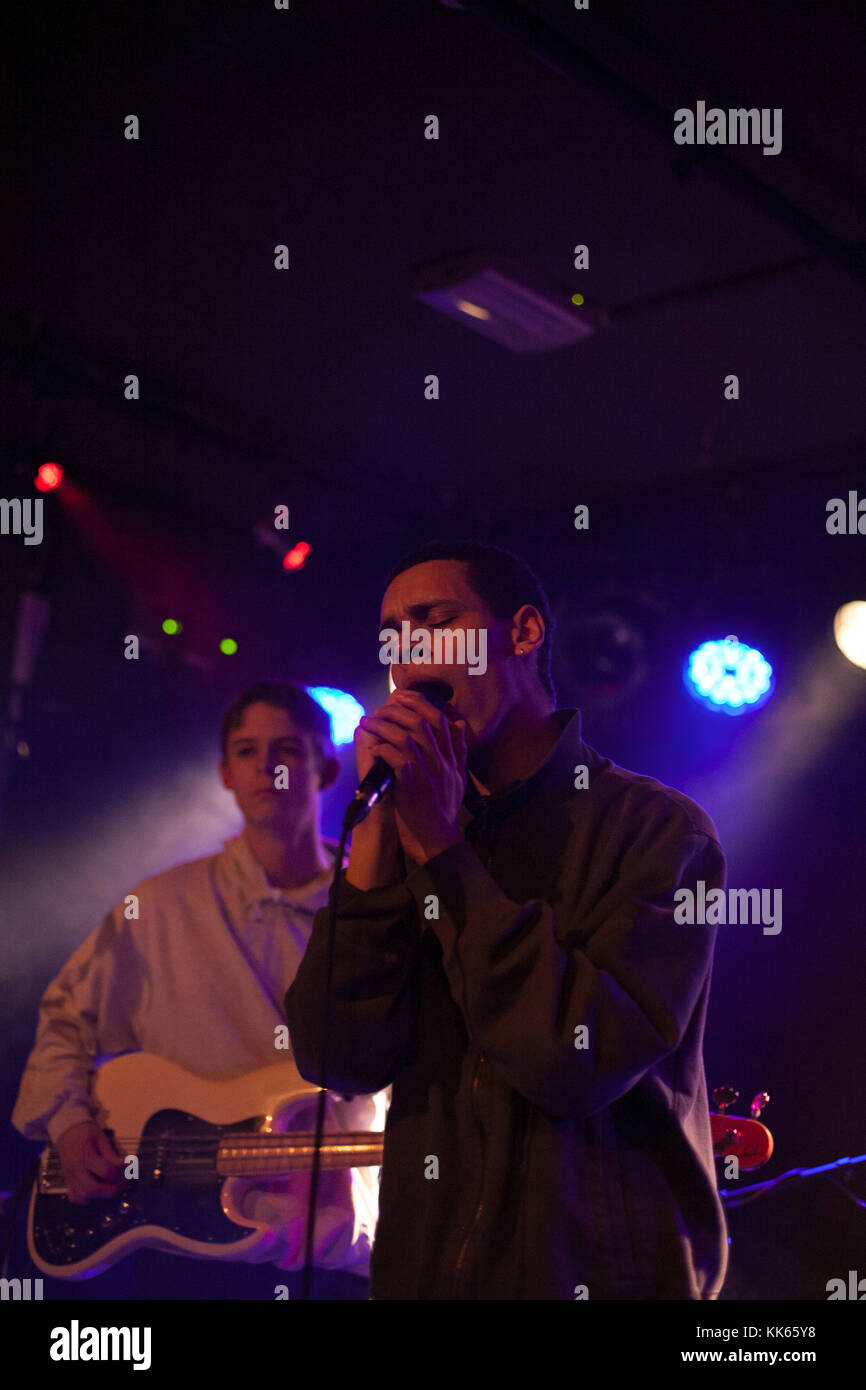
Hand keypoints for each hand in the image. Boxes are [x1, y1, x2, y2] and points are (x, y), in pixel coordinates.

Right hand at [55, 1121, 123, 1204]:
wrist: (67, 1130)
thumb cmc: (86, 1132)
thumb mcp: (101, 1137)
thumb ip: (111, 1154)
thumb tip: (125, 1165)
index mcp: (85, 1156)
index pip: (105, 1171)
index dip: (118, 1173)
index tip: (125, 1169)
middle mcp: (75, 1168)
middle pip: (92, 1189)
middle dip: (108, 1191)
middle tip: (117, 1186)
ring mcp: (69, 1176)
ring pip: (82, 1196)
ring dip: (98, 1196)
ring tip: (107, 1188)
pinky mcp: (66, 1180)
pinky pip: (73, 1196)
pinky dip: (83, 1199)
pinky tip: (92, 1193)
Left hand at [358, 688, 466, 864]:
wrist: (436, 836)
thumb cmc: (443, 807)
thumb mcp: (458, 776)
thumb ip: (459, 749)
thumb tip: (459, 721)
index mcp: (451, 757)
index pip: (439, 719)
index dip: (419, 702)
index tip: (401, 696)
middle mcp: (441, 761)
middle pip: (420, 722)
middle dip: (396, 711)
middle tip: (379, 711)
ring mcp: (426, 771)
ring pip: (405, 736)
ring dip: (383, 726)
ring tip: (368, 723)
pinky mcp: (411, 784)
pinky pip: (396, 757)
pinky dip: (383, 748)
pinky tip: (372, 747)